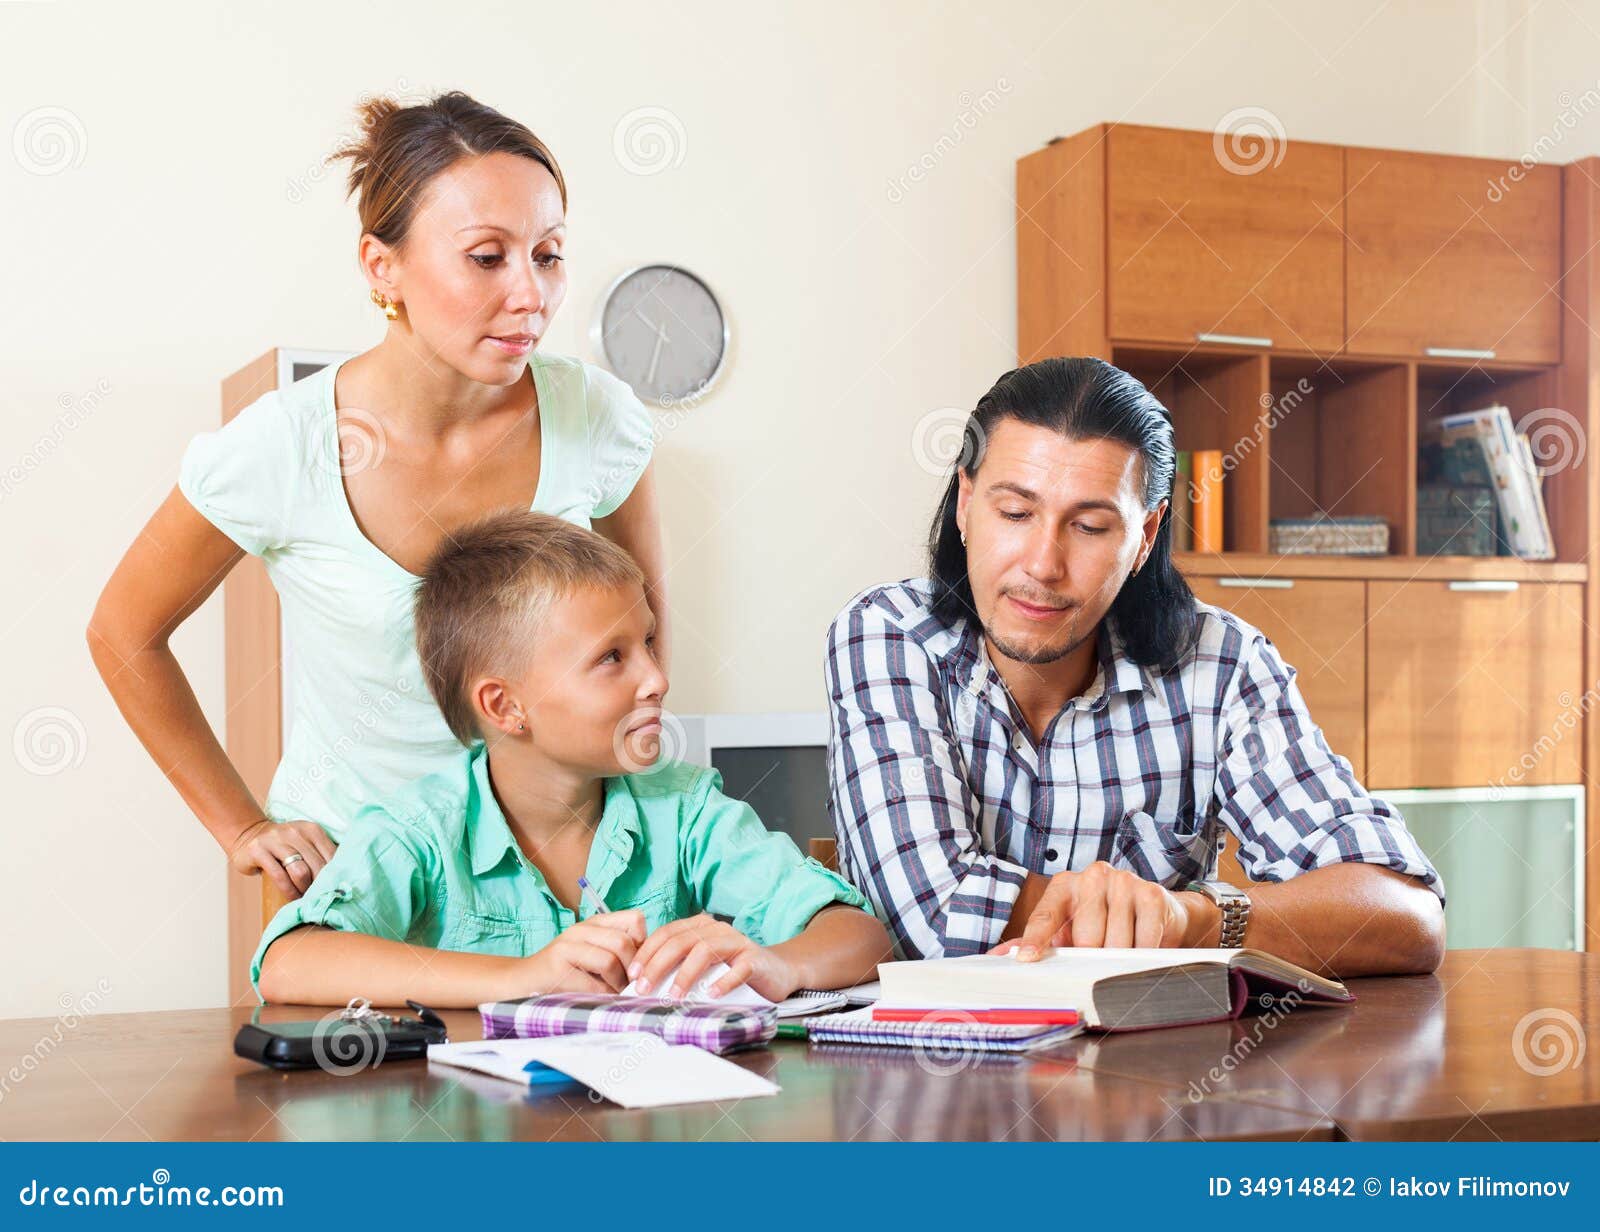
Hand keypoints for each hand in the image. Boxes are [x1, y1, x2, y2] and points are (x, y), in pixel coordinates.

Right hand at [227, 818, 337, 897]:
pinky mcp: (259, 851)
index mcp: (312, 830)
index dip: (336, 875)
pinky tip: (292, 898)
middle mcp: (295, 832)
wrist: (249, 834)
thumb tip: (343, 879)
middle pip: (318, 865)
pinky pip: (279, 876)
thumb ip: (320, 855)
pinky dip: (289, 890)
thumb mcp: (304, 843)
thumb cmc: (284, 846)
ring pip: (300, 871)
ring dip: (305, 889)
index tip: (337, 890)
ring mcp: (276, 840)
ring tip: (306, 899)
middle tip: (322, 899)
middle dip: (321, 885)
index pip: (332, 855)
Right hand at [522, 910, 647, 994]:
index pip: (635, 919)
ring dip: (617, 984)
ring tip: (613, 993)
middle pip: (624, 942)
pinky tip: (598, 1000)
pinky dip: (603, 996)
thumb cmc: (565, 973)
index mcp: (595, 923)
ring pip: (610, 960)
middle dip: (632, 969)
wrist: (521, 982)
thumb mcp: (593, 955)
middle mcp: (581, 929)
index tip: (638, 964)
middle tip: (629, 986)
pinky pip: (593, 983)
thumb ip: (618, 953)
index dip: (643, 943)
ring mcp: (567, 945)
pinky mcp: (557, 966)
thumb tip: (650, 967)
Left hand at [629, 914, 799, 1001]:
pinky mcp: (755, 959)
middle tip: (644, 988)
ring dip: (685, 975)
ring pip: (704, 951)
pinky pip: (737, 969)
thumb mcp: (702, 964)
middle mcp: (716, 929)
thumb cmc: (732, 969)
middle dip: (658, 965)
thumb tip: (643, 984)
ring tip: (674, 996)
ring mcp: (736, 943)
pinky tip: (711, 995)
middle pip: (680, 941)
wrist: (776, 971)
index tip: (632, 975)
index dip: (646, 953)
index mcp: (699, 927)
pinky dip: (723, 982)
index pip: (666, 934)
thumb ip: (678, 966)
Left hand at [993, 861, 1209, 959]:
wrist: (1157, 910)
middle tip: (1100, 959)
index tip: (1027, 958)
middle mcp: (1092, 877)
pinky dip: (1143, 953)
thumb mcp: (1069, 928)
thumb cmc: (1104, 922)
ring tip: (1123, 950)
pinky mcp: (1152, 894)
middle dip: (1093, 958)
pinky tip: (1143, 946)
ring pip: (1116, 944)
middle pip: (1085, 938)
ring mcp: (1123, 882)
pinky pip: (1143, 941)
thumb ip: (1036, 940)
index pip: (1045, 915)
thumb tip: (997, 959)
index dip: (1035, 938)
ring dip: (1120, 959)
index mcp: (1064, 885)